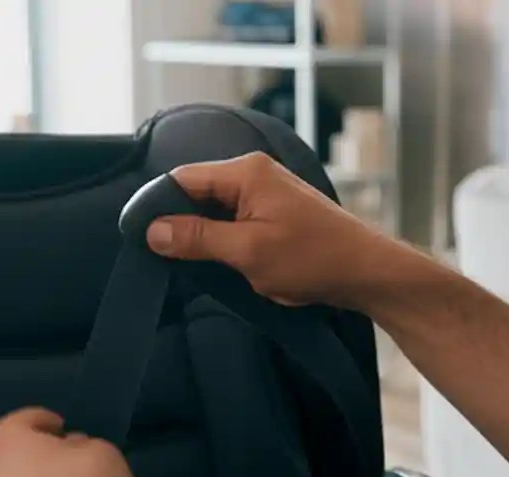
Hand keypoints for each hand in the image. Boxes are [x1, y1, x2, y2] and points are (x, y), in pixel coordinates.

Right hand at [146, 151, 411, 310]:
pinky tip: (232, 266)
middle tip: (170, 260)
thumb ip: (198, 238)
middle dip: (185, 226)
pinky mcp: (278, 213)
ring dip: (210, 240)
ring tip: (206, 266)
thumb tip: (152, 230)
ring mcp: (269, 193)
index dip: (158, 206)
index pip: (183, 179)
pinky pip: (238, 222)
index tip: (141, 238)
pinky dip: (230, 243)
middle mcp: (256, 174)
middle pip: (199, 194)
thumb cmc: (314, 259)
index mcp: (246, 172)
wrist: (368, 272)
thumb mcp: (248, 252)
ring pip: (218, 212)